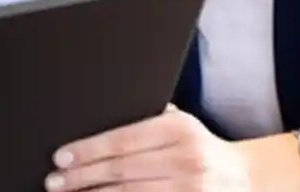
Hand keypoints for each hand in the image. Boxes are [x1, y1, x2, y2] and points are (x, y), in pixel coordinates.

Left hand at [46, 106, 251, 190]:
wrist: (246, 177)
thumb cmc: (199, 147)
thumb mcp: (180, 124)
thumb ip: (146, 118)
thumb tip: (95, 114)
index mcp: (178, 129)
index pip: (122, 141)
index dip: (87, 151)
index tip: (60, 158)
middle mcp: (188, 159)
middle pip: (121, 172)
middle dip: (82, 178)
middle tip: (54, 181)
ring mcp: (193, 189)